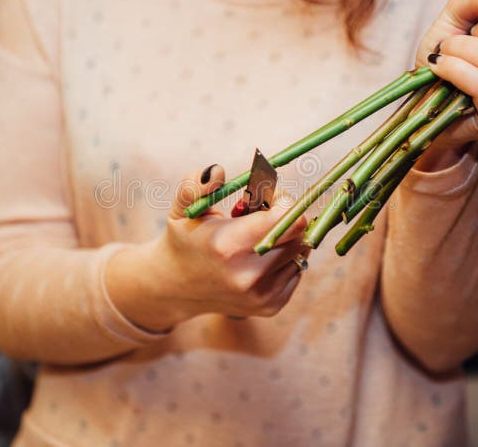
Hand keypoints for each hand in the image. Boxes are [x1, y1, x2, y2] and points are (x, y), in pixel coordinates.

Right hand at [105, 165, 308, 331]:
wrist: (176, 289)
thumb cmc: (184, 239)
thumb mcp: (182, 208)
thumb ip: (195, 185)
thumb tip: (218, 171)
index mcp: (228, 246)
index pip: (288, 217)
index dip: (283, 200)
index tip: (266, 197)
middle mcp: (249, 275)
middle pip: (299, 233)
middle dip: (286, 217)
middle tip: (262, 214)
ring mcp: (263, 295)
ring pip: (301, 251)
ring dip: (287, 237)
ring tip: (257, 236)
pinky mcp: (272, 306)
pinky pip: (297, 269)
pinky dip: (286, 257)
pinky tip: (260, 256)